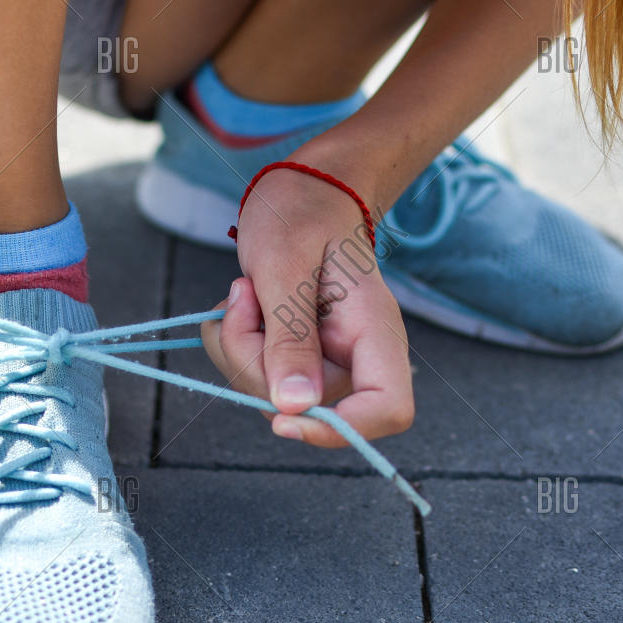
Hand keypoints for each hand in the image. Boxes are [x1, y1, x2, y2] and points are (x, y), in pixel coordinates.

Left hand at [201, 167, 414, 446]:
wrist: (302, 192)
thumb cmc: (301, 213)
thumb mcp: (285, 266)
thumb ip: (290, 335)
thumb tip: (294, 408)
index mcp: (375, 331)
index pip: (387, 410)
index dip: (339, 430)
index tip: (282, 417)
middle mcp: (357, 356)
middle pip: (307, 407)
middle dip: (255, 362)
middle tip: (244, 299)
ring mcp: (327, 362)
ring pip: (272, 397)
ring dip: (238, 348)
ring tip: (246, 292)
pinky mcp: (297, 361)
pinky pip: (256, 379)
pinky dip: (235, 344)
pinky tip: (244, 303)